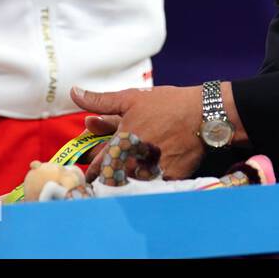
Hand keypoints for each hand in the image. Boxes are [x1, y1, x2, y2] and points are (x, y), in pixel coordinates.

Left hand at [72, 85, 204, 180]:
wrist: (204, 114)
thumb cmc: (166, 104)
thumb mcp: (130, 99)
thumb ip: (100, 101)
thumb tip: (74, 93)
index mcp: (120, 142)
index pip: (97, 166)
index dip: (93, 170)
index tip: (90, 171)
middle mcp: (134, 160)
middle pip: (115, 177)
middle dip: (112, 173)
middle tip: (117, 166)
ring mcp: (152, 172)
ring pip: (133, 182)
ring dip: (131, 177)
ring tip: (138, 165)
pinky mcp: (170, 179)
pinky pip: (154, 184)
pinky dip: (151, 179)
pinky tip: (155, 169)